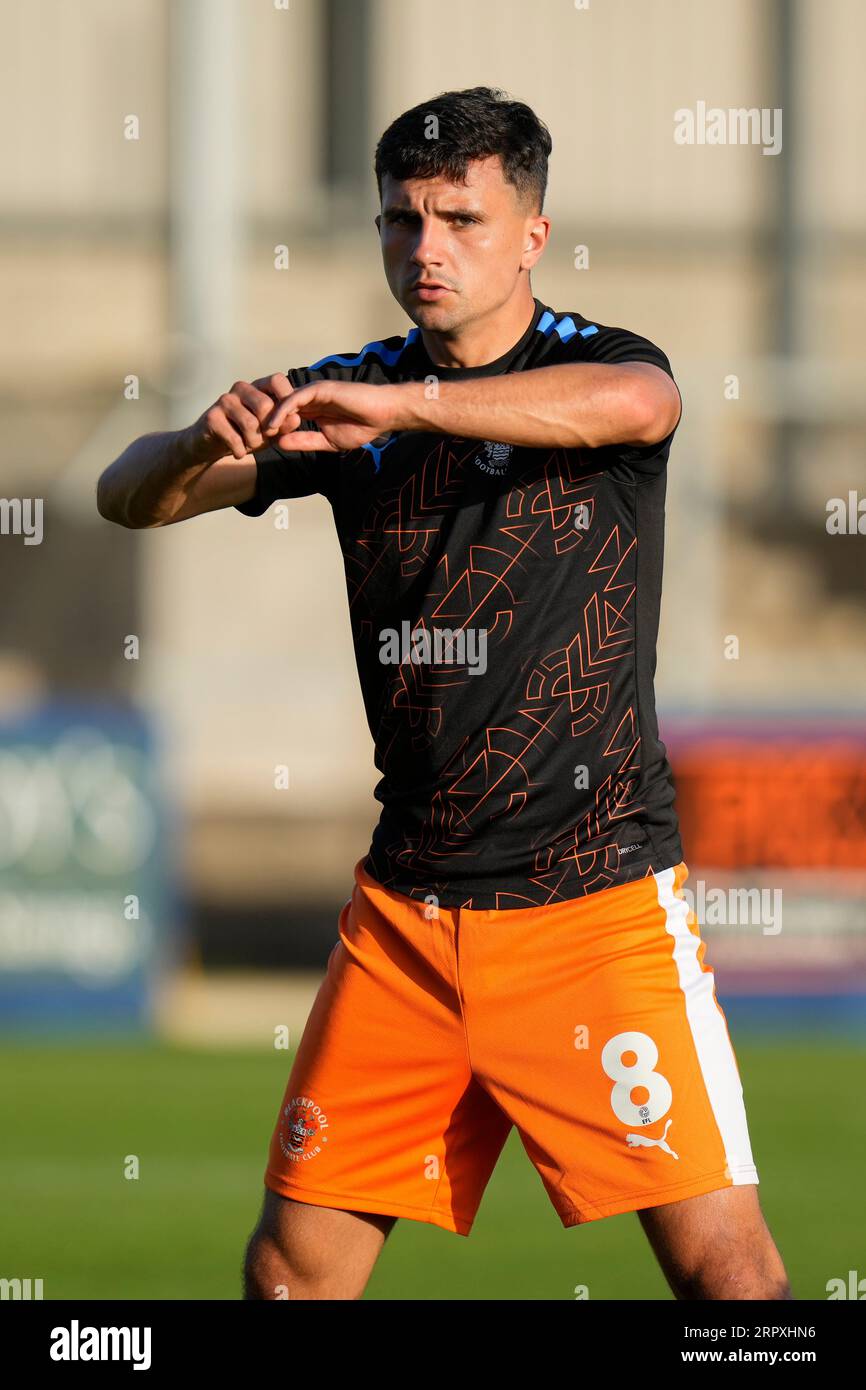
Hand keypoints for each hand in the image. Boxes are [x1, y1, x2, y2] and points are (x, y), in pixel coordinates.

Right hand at [184, 374, 302, 462]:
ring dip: (254, 443)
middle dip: (270, 429)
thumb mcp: (269, 431)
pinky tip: (238, 452)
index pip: (277, 380)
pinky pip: (234, 438)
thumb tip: (296, 419)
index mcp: (257, 387)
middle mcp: (241, 388)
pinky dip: (240, 451)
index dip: (287, 399)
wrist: (210, 445)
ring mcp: (225, 401)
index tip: (287, 419)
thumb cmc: (245, 434)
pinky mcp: (212, 417)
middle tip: (265, 437)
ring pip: (250, 424)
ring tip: (249, 446)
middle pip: (265, 405)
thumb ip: (284, 425)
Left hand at [263, 380, 405, 452]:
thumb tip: (280, 443)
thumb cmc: (361, 427)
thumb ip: (304, 441)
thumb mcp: (327, 441)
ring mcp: (312, 392)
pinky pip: (294, 399)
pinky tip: (272, 424)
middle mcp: (308, 400)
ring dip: (268, 417)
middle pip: (278, 408)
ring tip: (257, 433)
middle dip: (263, 422)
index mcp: (310, 411)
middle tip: (249, 439)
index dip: (271, 431)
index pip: (284, 418)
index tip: (258, 445)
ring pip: (282, 402)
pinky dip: (281, 410)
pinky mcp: (318, 389)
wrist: (382, 415)